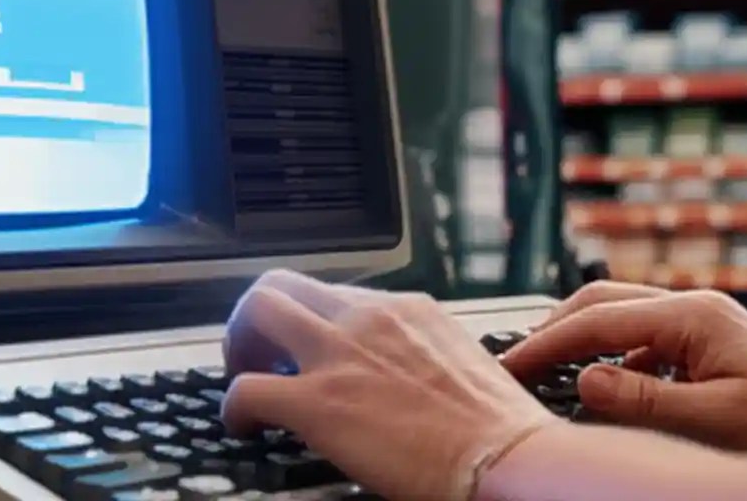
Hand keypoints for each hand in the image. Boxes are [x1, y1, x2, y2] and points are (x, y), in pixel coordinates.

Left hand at [222, 270, 557, 500]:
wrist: (511, 462)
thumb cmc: (503, 432)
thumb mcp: (467, 367)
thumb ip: (426, 358)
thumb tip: (409, 380)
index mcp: (410, 310)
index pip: (337, 294)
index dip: (312, 322)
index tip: (308, 347)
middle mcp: (369, 318)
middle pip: (284, 283)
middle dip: (260, 317)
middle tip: (258, 354)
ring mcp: (339, 355)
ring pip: (257, 309)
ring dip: (240, 343)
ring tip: (243, 376)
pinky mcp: (317, 403)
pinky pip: (247, 390)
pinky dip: (235, 407)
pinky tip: (244, 427)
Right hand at [502, 281, 746, 450]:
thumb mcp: (717, 421)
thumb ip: (644, 400)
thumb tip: (585, 380)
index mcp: (694, 316)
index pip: (597, 319)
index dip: (546, 344)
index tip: (510, 366)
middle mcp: (694, 308)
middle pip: (601, 301)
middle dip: (555, 329)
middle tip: (518, 362)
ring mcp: (701, 323)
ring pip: (620, 317)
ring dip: (581, 341)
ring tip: (547, 372)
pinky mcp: (706, 344)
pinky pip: (643, 341)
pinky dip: (611, 358)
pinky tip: (602, 389)